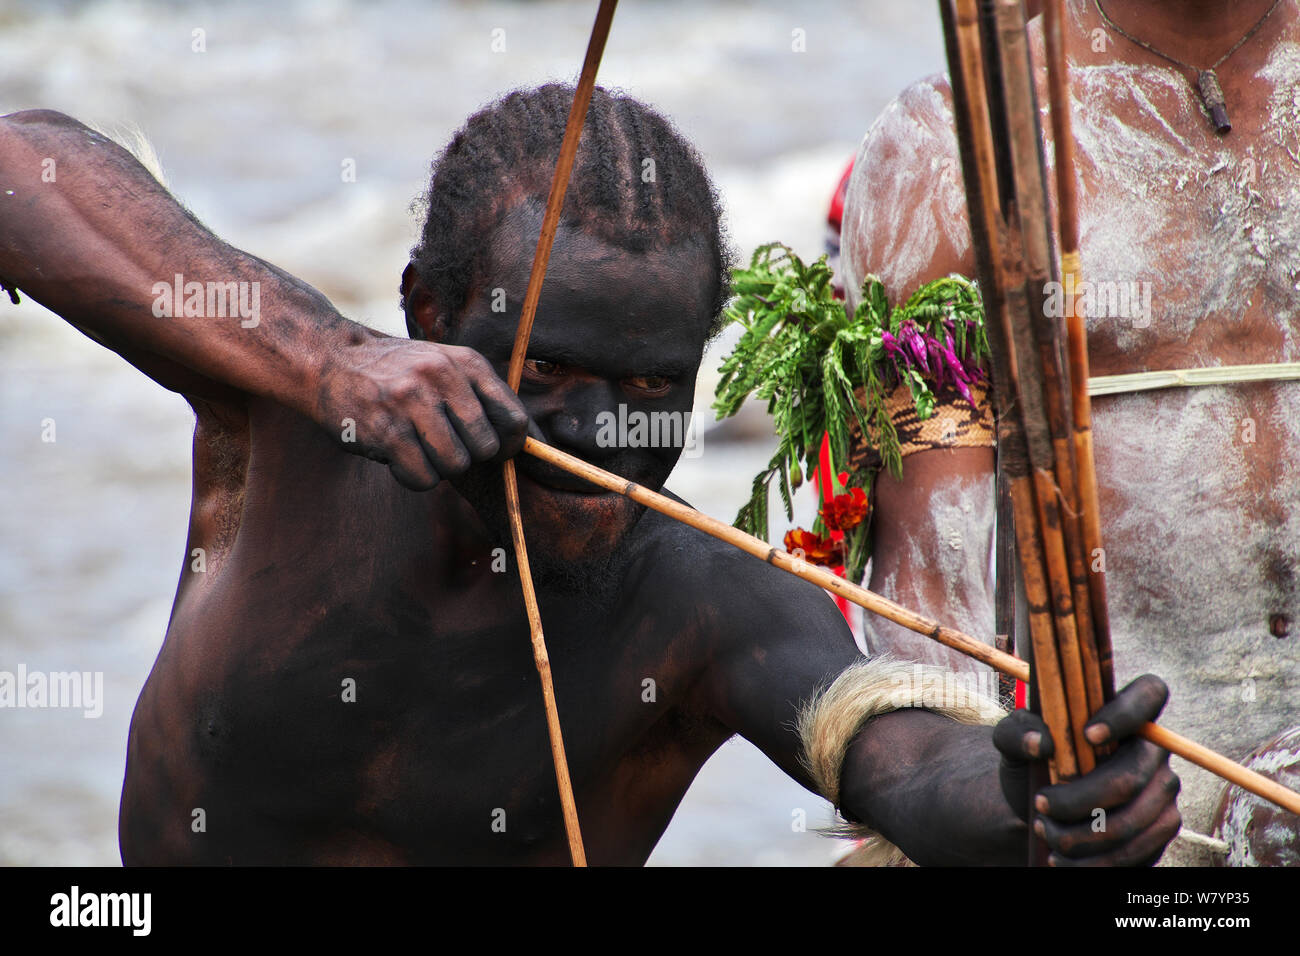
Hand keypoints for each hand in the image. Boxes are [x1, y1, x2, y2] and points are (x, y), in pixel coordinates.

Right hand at [316, 335, 528, 489]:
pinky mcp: (386, 429)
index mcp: (466, 362)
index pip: (513, 419)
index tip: (493, 451)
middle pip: (485, 448)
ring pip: (455, 464)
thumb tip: (524, 443)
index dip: (509, 445)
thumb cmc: (395, 372)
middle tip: (440, 445)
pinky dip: (412, 476)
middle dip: (466, 455)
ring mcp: (412, 401)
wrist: (329, 358)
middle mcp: (443, 377)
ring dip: (437, 467)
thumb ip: (478, 395)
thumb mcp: (442, 365)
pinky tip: (396, 456)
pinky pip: (422, 477)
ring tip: (416, 447)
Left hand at [993, 674, 1181, 865]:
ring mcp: (1163, 793)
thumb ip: (1016, 731)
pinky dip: (1094, 863)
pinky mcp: (1160, 831)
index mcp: (1126, 714)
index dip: (1125, 713)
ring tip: (1047, 833)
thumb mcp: (1012, 740)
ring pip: (1131, 823)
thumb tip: (1039, 742)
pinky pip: (1137, 853)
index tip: (1086, 735)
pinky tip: (1062, 860)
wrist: (1042, 806)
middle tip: (1042, 805)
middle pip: (1130, 778)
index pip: (1149, 693)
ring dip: (1082, 837)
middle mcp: (1154, 751)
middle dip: (1079, 800)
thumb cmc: (1033, 761)